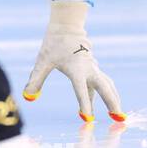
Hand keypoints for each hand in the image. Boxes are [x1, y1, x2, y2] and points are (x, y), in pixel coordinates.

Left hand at [23, 0, 122, 122]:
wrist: (66, 28)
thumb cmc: (53, 45)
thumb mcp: (42, 62)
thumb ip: (35, 80)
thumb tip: (27, 97)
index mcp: (76, 68)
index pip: (81, 90)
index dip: (85, 105)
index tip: (88, 119)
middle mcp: (88, 69)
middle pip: (104, 88)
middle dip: (112, 103)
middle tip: (119, 118)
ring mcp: (93, 68)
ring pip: (107, 86)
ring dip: (114, 99)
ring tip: (119, 115)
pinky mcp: (93, 69)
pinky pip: (103, 83)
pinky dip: (108, 94)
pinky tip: (109, 104)